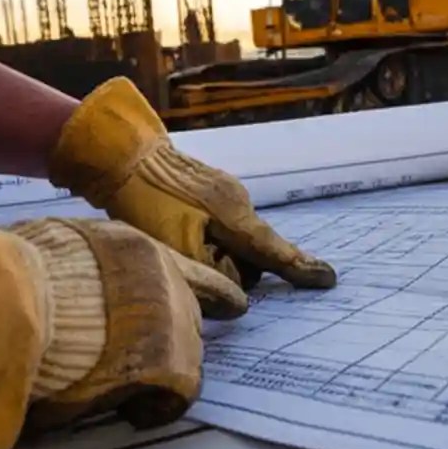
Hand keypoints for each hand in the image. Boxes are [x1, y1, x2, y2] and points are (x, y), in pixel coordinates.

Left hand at [47, 77, 336, 291]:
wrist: (119, 151)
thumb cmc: (144, 199)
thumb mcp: (175, 246)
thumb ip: (211, 276)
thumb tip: (238, 297)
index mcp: (235, 215)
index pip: (274, 251)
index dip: (299, 269)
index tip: (328, 280)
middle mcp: (237, 201)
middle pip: (250, 253)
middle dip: (231, 266)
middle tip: (190, 259)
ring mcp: (222, 192)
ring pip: (232, 240)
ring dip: (213, 252)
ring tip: (172, 239)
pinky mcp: (206, 190)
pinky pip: (218, 225)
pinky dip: (203, 237)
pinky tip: (171, 228)